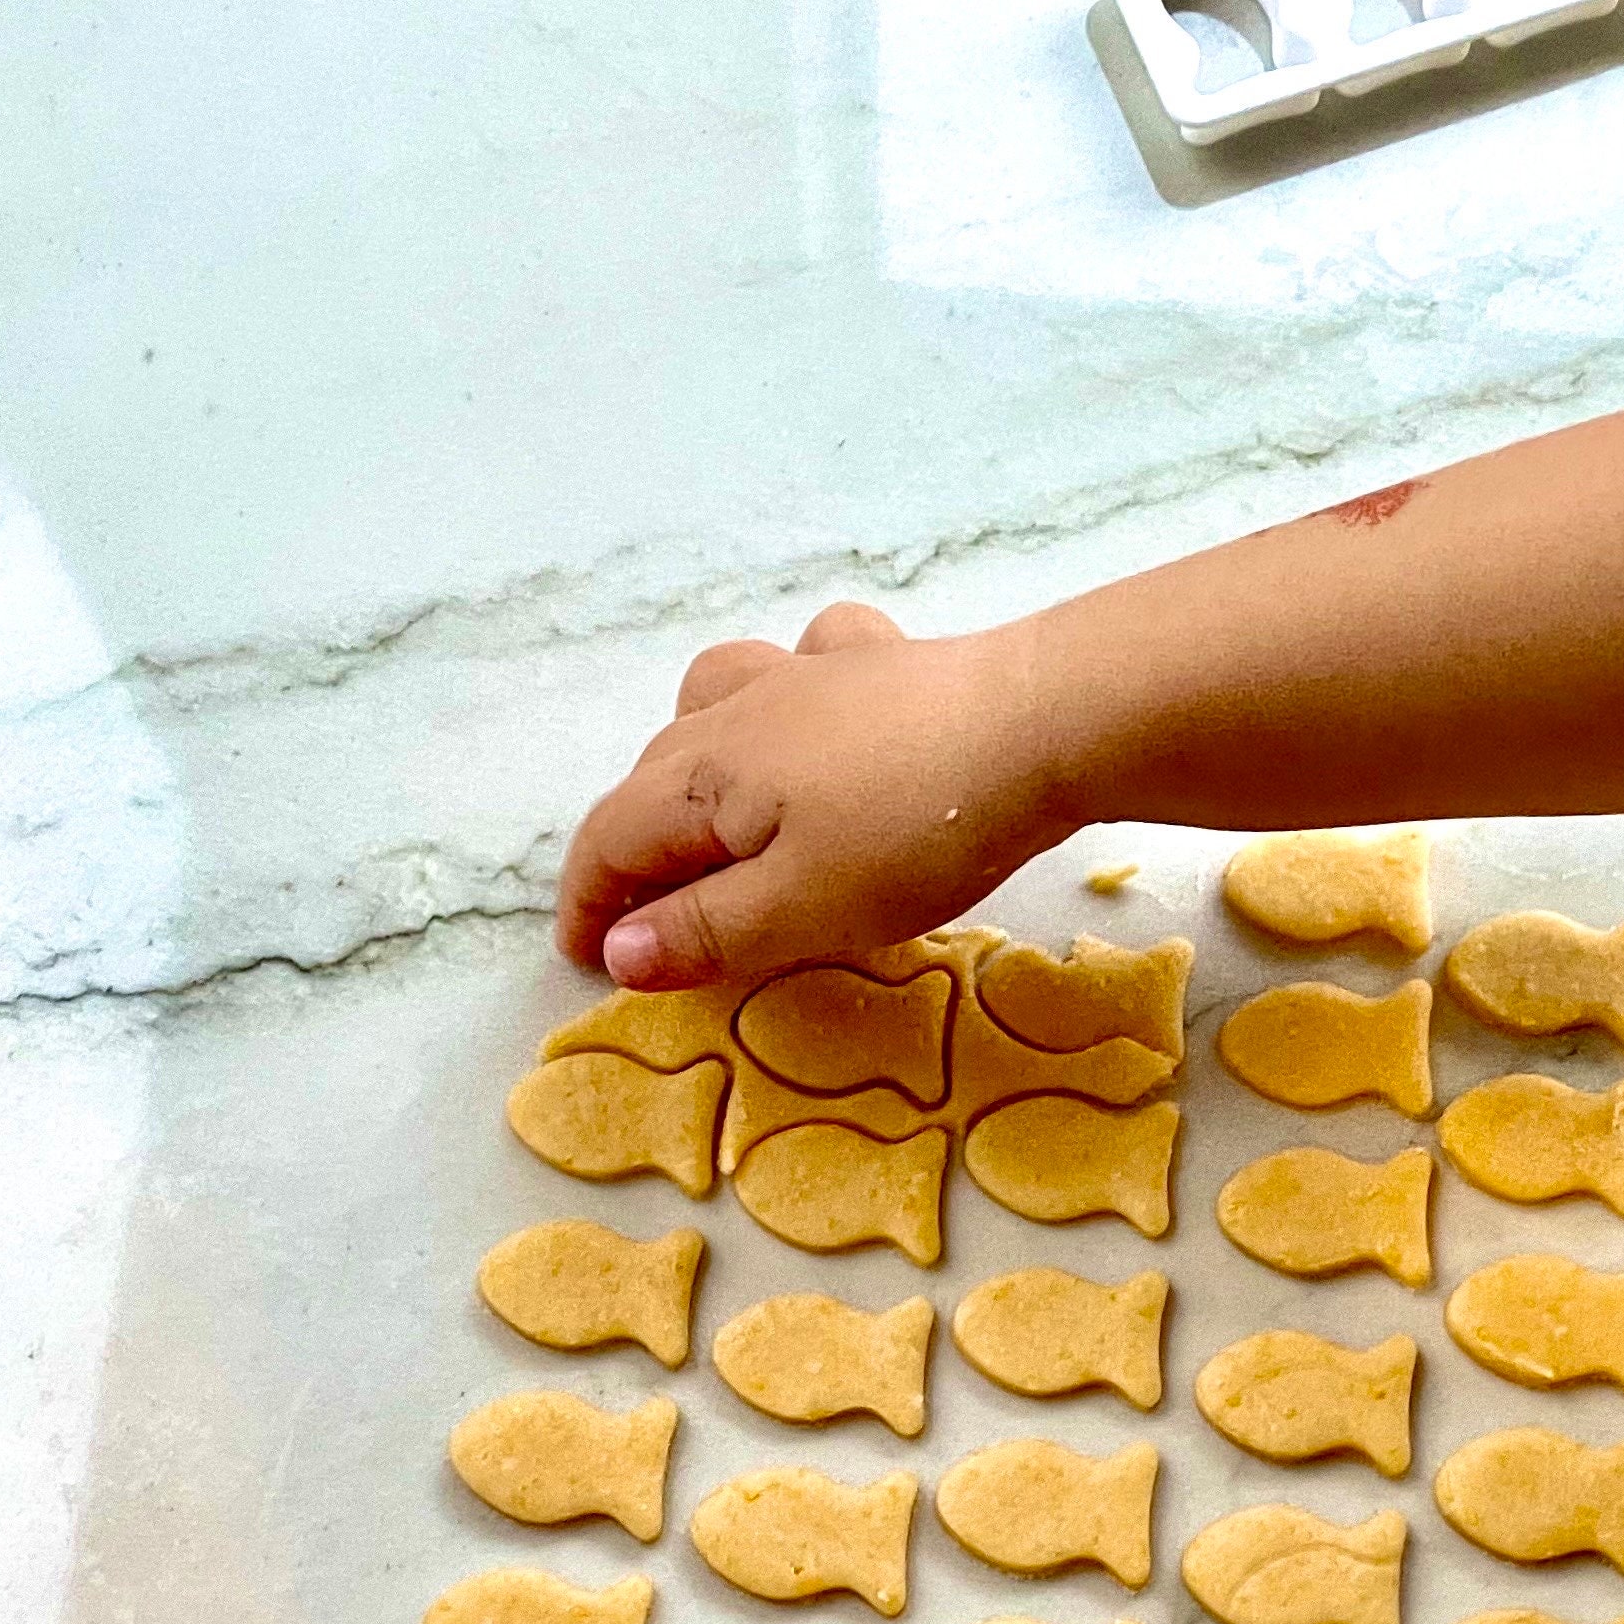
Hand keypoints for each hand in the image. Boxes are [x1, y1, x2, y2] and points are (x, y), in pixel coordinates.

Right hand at [553, 604, 1071, 987]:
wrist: (1039, 725)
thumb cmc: (914, 832)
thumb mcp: (802, 909)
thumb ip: (708, 932)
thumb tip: (618, 951)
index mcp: (705, 778)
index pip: (612, 841)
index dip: (590, 905)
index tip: (584, 961)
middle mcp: (739, 713)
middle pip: (653, 777)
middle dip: (634, 847)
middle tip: (649, 917)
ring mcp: (808, 676)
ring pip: (712, 700)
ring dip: (688, 757)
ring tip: (707, 810)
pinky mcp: (879, 662)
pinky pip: (805, 662)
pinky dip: (788, 691)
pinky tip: (814, 715)